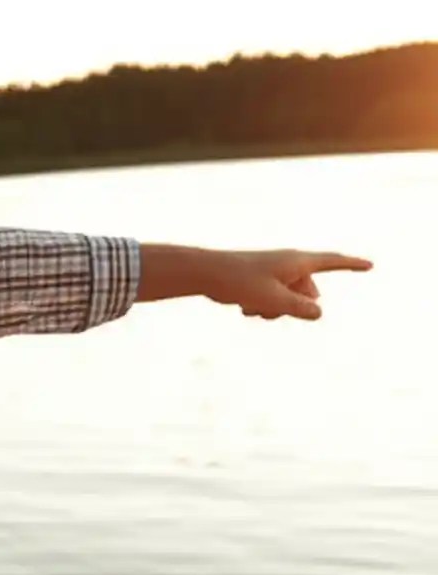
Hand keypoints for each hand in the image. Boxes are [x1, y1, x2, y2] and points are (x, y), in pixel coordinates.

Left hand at [206, 250, 372, 319]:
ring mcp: (274, 272)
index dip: (351, 265)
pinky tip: (243, 306)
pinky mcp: (261, 279)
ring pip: (289, 300)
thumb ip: (299, 309)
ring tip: (252, 306)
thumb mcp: (274, 300)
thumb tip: (318, 312)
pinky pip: (272, 300)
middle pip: (309, 293)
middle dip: (295, 307)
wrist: (204, 273)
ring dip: (275, 309)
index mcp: (297, 262)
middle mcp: (288, 264)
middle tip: (270, 307)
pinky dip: (262, 306)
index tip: (370, 265)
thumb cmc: (238, 282)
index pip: (331, 262)